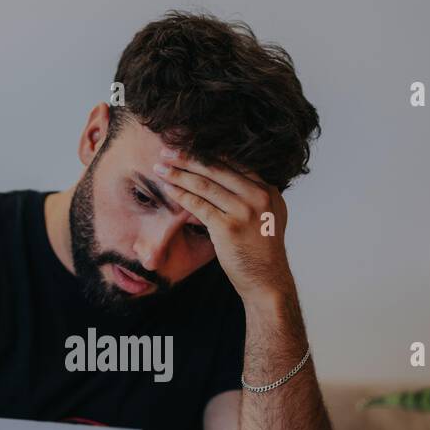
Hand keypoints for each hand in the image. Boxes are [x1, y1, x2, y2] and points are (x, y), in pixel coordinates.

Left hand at [153, 149, 294, 307]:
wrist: (267, 281)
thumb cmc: (261, 252)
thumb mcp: (267, 216)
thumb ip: (253, 197)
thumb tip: (230, 180)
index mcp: (268, 189)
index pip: (233, 163)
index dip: (206, 154)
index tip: (187, 147)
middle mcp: (259, 196)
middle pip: (217, 169)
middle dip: (188, 158)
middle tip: (167, 151)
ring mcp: (244, 211)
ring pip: (204, 185)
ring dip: (178, 174)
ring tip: (161, 168)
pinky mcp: (228, 227)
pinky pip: (198, 205)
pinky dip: (180, 195)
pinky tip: (167, 190)